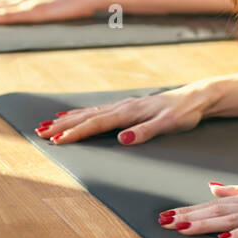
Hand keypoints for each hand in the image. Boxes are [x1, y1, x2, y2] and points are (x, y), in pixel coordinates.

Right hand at [34, 84, 215, 145]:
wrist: (197, 97)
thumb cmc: (184, 113)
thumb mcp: (169, 124)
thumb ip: (145, 132)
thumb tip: (122, 139)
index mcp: (129, 112)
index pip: (96, 124)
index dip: (75, 133)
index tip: (56, 140)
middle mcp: (123, 107)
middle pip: (87, 116)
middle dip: (63, 125)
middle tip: (40, 133)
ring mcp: (125, 106)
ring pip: (90, 112)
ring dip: (68, 119)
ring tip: (48, 124)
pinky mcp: (128, 107)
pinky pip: (99, 111)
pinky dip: (82, 113)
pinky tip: (75, 115)